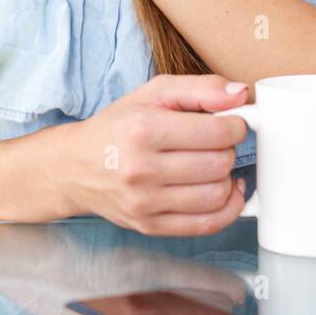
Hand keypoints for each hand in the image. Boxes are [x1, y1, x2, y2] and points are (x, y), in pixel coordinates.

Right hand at [63, 74, 250, 235]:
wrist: (75, 166)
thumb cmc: (118, 126)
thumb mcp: (154, 94)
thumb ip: (201, 88)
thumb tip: (240, 93)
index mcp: (143, 129)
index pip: (217, 133)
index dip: (236, 127)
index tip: (232, 124)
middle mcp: (141, 168)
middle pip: (218, 164)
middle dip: (229, 151)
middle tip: (218, 144)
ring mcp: (144, 202)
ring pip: (216, 195)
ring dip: (227, 179)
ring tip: (215, 166)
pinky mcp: (149, 226)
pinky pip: (207, 225)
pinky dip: (228, 209)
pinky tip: (225, 192)